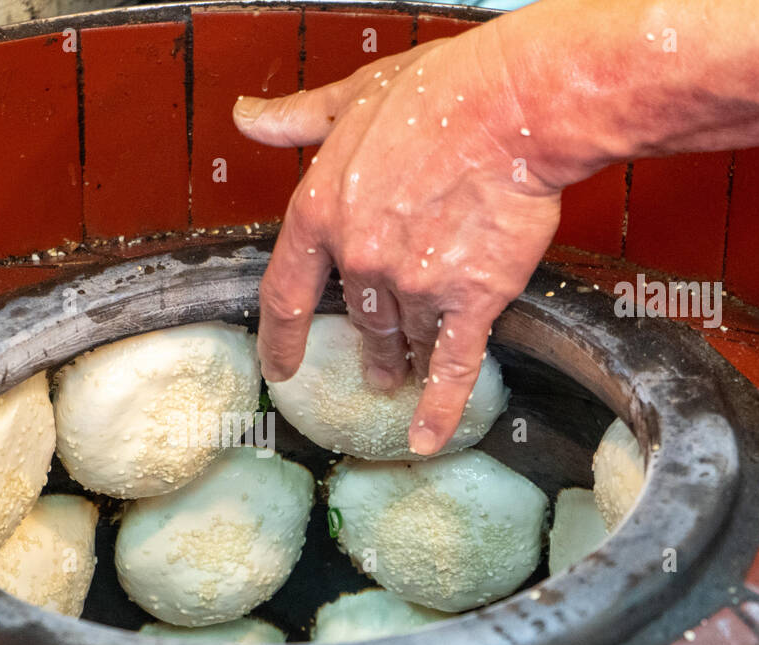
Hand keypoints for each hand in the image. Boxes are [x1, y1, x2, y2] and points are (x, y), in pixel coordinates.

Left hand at [233, 23, 562, 454]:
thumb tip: (246, 116)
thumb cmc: (437, 91)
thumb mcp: (349, 97)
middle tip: (373, 370)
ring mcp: (413, 285)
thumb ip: (295, 119)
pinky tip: (427, 440)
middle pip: (360, 318)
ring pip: (404, 335)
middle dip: (367, 346)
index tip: (279, 366)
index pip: (286, 292)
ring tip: (402, 376)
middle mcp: (360, 259)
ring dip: (402, 361)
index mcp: (321, 213)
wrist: (513, 105)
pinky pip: (451, 365)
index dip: (281, 335)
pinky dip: (439, 407)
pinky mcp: (470, 299)